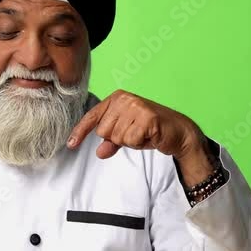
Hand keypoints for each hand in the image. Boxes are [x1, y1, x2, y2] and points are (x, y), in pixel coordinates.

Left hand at [67, 89, 213, 186]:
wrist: (179, 132)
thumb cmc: (151, 131)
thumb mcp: (127, 136)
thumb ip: (112, 141)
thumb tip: (100, 152)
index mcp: (117, 98)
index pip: (93, 116)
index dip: (81, 131)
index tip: (71, 144)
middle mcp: (124, 99)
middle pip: (103, 131)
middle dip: (118, 138)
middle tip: (136, 133)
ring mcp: (136, 106)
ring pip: (116, 136)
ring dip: (131, 141)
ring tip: (144, 134)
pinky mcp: (147, 117)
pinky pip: (131, 140)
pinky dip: (140, 143)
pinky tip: (150, 136)